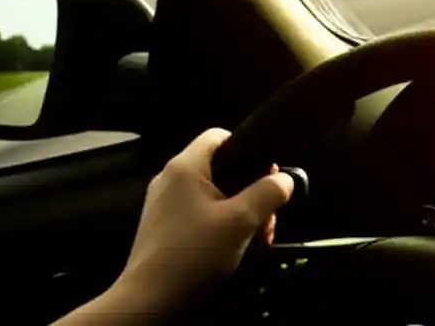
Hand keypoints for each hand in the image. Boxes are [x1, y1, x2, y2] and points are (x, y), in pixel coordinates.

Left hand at [113, 128, 293, 314]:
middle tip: (267, 217)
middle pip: (221, 168)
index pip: (220, 135)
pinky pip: (200, 213)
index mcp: (185, 166)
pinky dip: (221, 223)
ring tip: (257, 237)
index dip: (249, 148)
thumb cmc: (194, 253)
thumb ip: (268, 193)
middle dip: (251, 190)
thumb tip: (285, 179)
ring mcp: (164, 203)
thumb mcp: (241, 221)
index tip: (268, 175)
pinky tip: (235, 246)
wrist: (149, 299)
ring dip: (240, 211)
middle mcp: (171, 178)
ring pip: (214, 194)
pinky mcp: (164, 226)